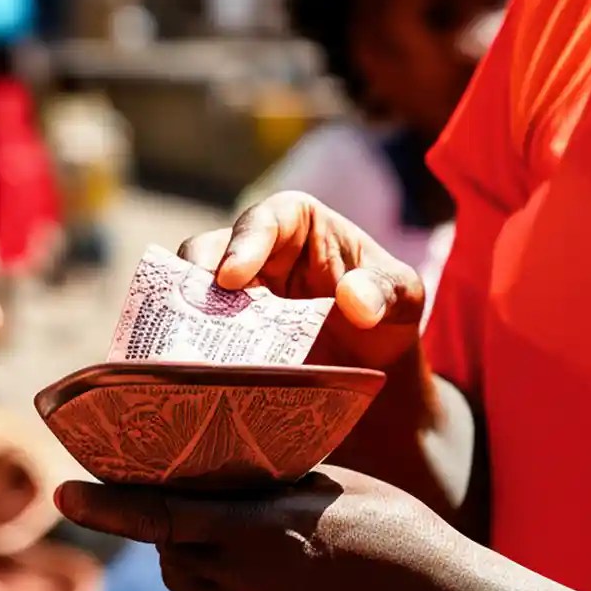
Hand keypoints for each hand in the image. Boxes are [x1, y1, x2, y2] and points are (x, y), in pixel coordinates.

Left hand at [55, 466, 469, 590]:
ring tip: (213, 523)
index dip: (109, 508)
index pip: (163, 519)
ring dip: (184, 553)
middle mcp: (251, 579)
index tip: (67, 492)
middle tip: (153, 491)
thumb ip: (267, 483)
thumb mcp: (328, 485)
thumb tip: (224, 471)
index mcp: (262, 531)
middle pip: (167, 554)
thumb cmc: (396, 527)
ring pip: (189, 583)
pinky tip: (256, 558)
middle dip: (153, 526)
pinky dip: (221, 578)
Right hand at [179, 191, 424, 369]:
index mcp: (298, 223)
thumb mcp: (404, 297)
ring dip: (186, 320)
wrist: (372, 370)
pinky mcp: (219, 332)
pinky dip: (187, 349)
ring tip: (188, 350)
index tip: (232, 278)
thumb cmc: (388, 313)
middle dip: (196, 281)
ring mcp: (231, 294)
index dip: (244, 244)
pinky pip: (192, 334)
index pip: (264, 220)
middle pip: (208, 252)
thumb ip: (385, 291)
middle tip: (193, 316)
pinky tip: (189, 371)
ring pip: (189, 295)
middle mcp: (254, 252)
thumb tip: (352, 299)